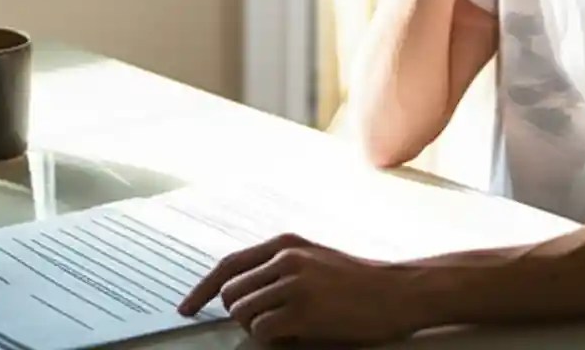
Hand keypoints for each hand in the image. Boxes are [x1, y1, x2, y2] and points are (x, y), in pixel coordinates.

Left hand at [177, 233, 414, 345]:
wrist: (399, 291)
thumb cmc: (359, 281)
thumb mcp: (315, 259)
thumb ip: (279, 268)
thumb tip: (238, 294)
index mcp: (285, 244)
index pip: (227, 264)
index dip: (201, 289)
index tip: (185, 308)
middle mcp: (285, 259)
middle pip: (230, 293)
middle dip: (239, 314)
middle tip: (267, 323)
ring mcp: (294, 283)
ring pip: (242, 314)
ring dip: (258, 328)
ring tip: (289, 327)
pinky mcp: (303, 310)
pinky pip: (262, 331)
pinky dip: (273, 339)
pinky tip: (298, 333)